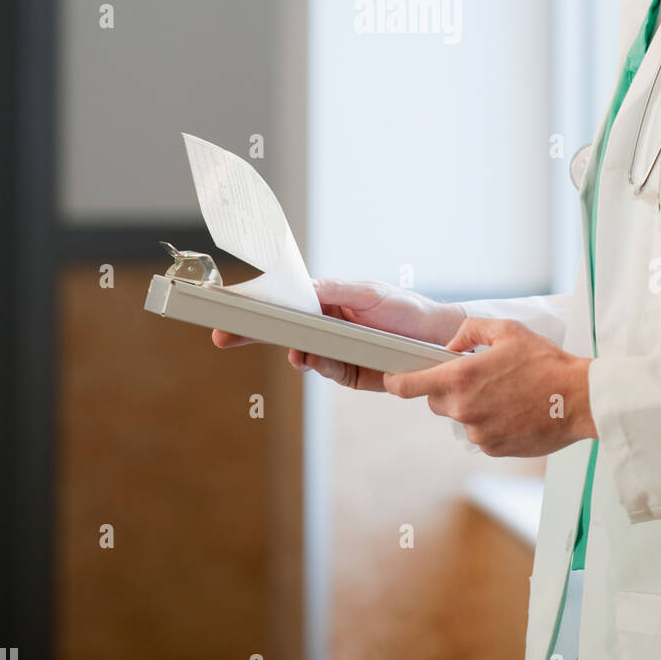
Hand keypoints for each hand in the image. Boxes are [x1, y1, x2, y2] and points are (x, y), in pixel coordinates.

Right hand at [211, 277, 465, 392]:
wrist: (437, 341)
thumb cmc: (404, 308)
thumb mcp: (370, 292)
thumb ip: (337, 290)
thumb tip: (306, 287)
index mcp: (326, 300)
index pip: (284, 301)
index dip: (256, 305)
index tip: (227, 305)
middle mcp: (324, 325)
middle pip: (280, 330)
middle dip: (251, 333)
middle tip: (222, 336)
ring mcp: (333, 350)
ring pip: (301, 353)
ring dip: (296, 352)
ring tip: (298, 352)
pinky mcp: (347, 373)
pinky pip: (326, 370)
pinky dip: (320, 366)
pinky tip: (319, 359)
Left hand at [383, 317, 596, 455]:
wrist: (579, 399)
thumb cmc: (545, 362)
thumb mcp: (506, 330)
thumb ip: (469, 331)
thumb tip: (450, 346)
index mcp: (460, 378)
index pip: (407, 386)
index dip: (396, 382)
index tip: (393, 378)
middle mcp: (463, 409)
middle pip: (436, 401)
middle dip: (449, 388)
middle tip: (479, 377)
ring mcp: (478, 433)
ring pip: (460, 417)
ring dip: (473, 406)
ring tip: (505, 393)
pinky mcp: (494, 449)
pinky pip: (481, 433)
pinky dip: (490, 422)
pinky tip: (514, 409)